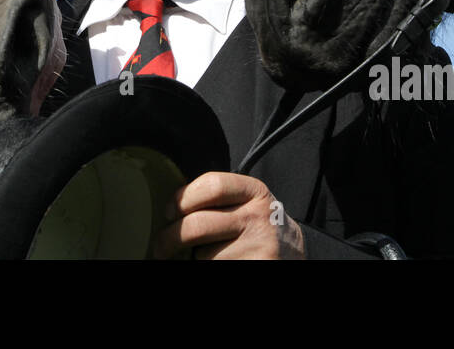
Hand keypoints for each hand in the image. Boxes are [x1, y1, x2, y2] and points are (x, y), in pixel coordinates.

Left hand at [154, 171, 305, 259]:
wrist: (292, 253)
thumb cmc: (256, 227)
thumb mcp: (246, 202)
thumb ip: (217, 199)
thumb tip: (169, 209)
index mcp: (255, 192)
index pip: (211, 185)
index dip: (182, 198)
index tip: (169, 212)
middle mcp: (259, 217)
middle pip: (198, 224)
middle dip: (170, 238)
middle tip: (161, 246)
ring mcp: (260, 246)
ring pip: (204, 255)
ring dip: (196, 258)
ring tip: (207, 256)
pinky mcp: (258, 267)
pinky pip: (214, 268)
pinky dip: (207, 267)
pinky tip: (217, 263)